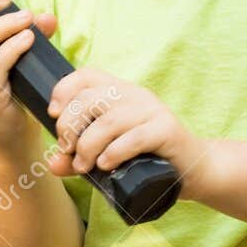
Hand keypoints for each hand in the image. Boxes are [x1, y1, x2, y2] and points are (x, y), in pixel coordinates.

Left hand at [45, 68, 196, 177]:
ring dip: (88, 145)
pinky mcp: (167, 131)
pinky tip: (105, 165)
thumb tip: (52, 164)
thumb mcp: (106, 156)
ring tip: (84, 166)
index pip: (87, 75)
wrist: (194, 171)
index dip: (64, 90)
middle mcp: (136, 95)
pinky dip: (113, 153)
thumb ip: (78, 158)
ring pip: (108, 121)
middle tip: (68, 151)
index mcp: (120, 92)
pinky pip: (134, 137)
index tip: (53, 115)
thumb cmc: (146, 160)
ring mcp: (153, 111)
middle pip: (91, 98)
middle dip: (70, 126)